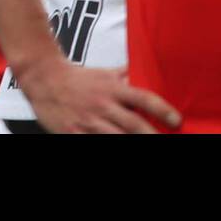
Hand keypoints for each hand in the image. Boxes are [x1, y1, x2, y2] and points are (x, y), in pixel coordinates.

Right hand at [19, 59, 180, 132]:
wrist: (43, 78)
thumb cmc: (77, 77)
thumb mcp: (103, 73)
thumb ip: (125, 76)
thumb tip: (148, 71)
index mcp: (112, 88)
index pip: (142, 98)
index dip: (161, 109)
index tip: (177, 120)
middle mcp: (103, 105)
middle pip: (133, 124)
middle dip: (152, 135)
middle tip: (166, 141)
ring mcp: (88, 121)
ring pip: (116, 137)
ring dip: (132, 143)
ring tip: (149, 147)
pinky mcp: (73, 133)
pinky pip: (93, 143)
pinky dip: (104, 145)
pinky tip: (116, 149)